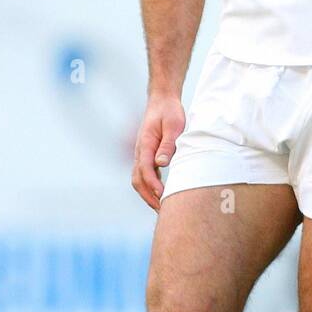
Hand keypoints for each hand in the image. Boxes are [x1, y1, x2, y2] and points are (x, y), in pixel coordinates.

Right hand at [131, 94, 185, 211]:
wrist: (162, 101)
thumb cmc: (170, 112)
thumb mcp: (173, 126)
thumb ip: (168, 145)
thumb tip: (161, 164)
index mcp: (145, 144)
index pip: (145, 169)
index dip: (152, 184)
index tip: (162, 196)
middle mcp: (140, 151)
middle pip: (137, 179)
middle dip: (148, 196)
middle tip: (162, 211)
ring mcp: (141, 154)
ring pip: (138, 179)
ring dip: (147, 194)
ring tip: (162, 209)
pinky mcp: (146, 155)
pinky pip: (144, 175)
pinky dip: (150, 187)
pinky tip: (162, 194)